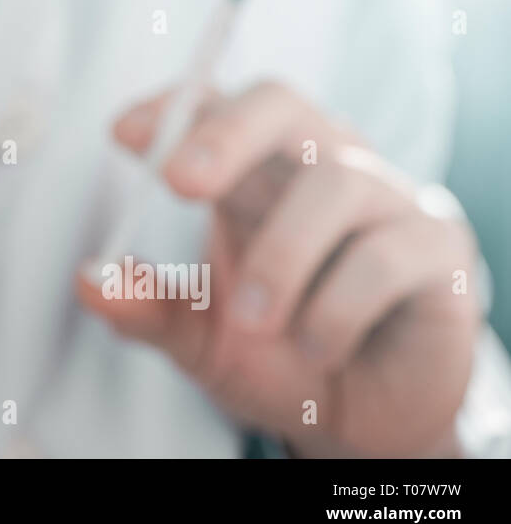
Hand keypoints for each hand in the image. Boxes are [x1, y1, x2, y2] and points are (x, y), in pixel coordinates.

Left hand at [78, 81, 481, 456]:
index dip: (173, 109)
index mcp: (254, 173)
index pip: (215, 108)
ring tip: (254, 321)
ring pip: (335, 183)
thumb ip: (149, 309)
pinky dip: (335, 306)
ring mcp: (385, 200)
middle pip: (280, 104)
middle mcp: (320, 166)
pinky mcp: (436, 250)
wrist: (359, 419)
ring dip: (281, 258)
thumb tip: (87, 282)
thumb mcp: (199, 340)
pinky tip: (316, 346)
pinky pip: (384, 254)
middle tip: (178, 182)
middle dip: (226, 133)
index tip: (123, 134)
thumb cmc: (275, 356)